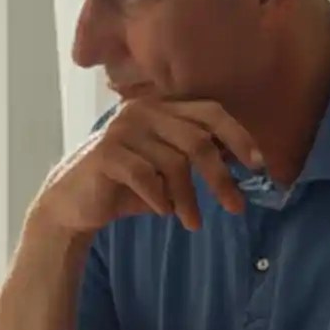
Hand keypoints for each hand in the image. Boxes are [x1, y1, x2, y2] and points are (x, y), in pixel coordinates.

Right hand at [33, 98, 262, 233]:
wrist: (71, 204)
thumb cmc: (124, 187)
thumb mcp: (165, 169)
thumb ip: (195, 157)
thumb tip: (242, 159)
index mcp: (158, 107)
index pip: (209, 111)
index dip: (238, 136)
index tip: (258, 165)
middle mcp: (140, 111)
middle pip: (197, 140)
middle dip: (220, 178)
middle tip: (236, 206)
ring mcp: (121, 131)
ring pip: (174, 163)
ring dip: (188, 199)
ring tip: (192, 222)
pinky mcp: (105, 154)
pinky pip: (147, 177)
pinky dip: (160, 199)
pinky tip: (162, 213)